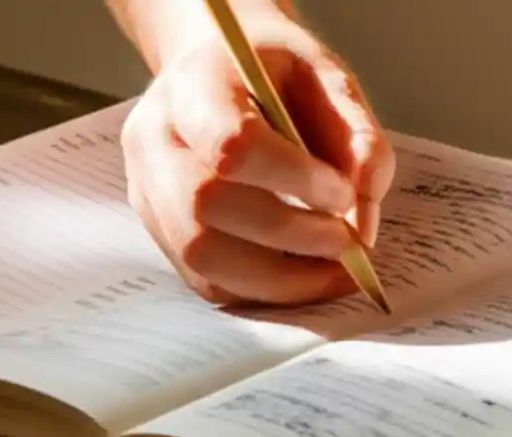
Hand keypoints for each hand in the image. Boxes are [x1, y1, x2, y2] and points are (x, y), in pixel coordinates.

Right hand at [120, 21, 394, 305]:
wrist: (216, 71)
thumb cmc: (273, 73)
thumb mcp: (326, 76)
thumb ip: (356, 136)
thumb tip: (363, 215)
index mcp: (194, 83)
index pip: (232, 144)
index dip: (296, 179)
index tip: (344, 193)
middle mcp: (155, 138)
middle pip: (207, 206)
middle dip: (291, 235)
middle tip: (347, 242)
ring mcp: (147, 189)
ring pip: (200, 256)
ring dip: (279, 278)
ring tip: (334, 271)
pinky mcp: (159, 230)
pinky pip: (204, 279)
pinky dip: (262, 290)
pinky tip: (303, 277)